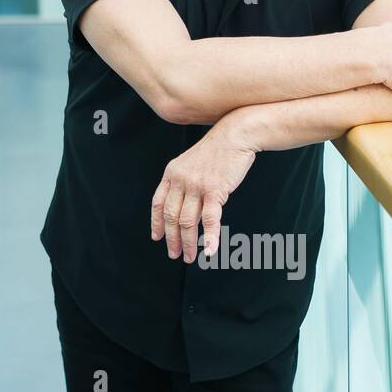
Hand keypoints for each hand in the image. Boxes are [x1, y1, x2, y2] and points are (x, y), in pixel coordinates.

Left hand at [151, 116, 257, 261]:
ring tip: (190, 256)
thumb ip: (184, 181)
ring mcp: (196, 185)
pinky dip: (210, 238)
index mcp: (172, 173)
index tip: (157, 237)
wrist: (235, 135)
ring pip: (188, 222)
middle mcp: (180, 180)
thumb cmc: (217, 150)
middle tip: (175, 254)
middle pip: (171, 216)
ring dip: (188, 243)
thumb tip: (183, 204)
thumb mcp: (191, 162)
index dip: (156, 223)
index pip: (158, 203)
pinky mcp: (214, 190)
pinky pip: (210, 220)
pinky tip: (210, 250)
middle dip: (172, 239)